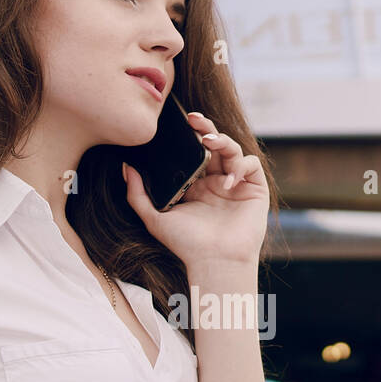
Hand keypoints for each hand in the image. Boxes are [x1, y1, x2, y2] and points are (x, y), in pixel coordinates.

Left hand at [121, 111, 268, 268]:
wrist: (215, 262)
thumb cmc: (186, 245)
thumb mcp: (155, 218)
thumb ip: (137, 194)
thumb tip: (126, 167)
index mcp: (196, 183)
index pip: (194, 150)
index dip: (189, 135)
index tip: (179, 123)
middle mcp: (216, 180)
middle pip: (214, 143)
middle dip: (205, 127)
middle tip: (193, 119)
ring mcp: (236, 183)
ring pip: (233, 149)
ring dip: (222, 140)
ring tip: (209, 141)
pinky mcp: (255, 189)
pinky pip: (251, 165)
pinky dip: (240, 166)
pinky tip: (227, 180)